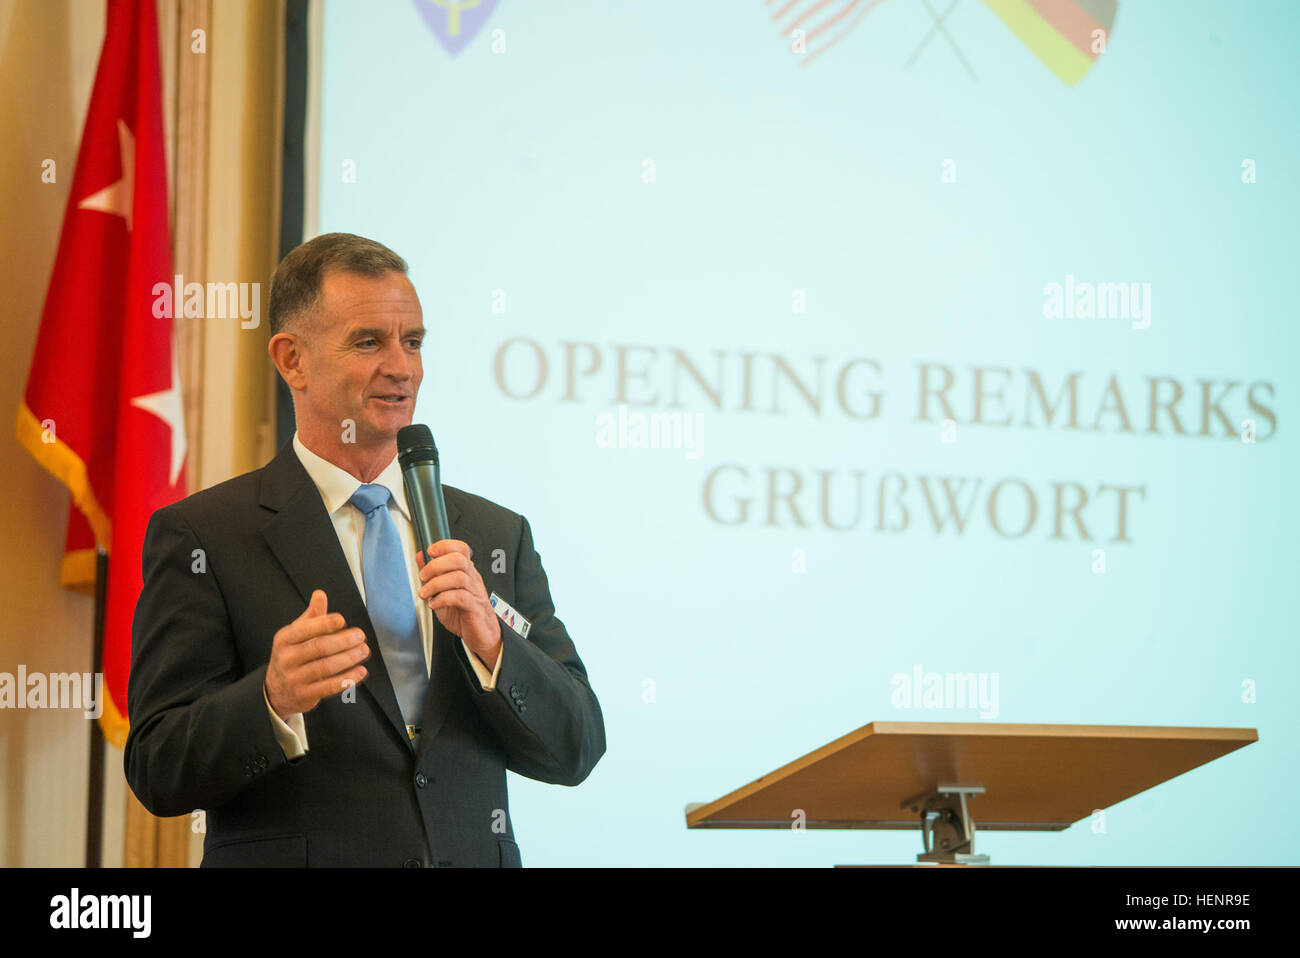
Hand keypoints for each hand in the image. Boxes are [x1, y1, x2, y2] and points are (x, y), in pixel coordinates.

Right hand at [264, 590, 369, 719]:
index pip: (305, 629)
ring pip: (326, 667)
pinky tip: (361, 671)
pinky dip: (347, 679)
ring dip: (349, 658)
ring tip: (364, 650)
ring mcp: (294, 678)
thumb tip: (320, 594)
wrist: (275, 691)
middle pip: (319, 647)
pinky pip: (329, 687)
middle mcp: (287, 658)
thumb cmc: (292, 655)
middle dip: (343, 641)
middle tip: (361, 636)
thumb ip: (311, 616)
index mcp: (285, 639)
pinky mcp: (304, 695)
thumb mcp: (295, 634)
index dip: (325, 624)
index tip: (343, 620)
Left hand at [415, 540, 500, 667]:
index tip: (429, 551)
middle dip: (435, 565)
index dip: (445, 546)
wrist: (482, 635)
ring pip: (458, 577)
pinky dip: (442, 599)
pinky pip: (460, 597)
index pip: (461, 549)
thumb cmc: (464, 613)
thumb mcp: (443, 591)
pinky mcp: (474, 607)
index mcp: (466, 572)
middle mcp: (472, 579)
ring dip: (436, 584)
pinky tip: (434, 604)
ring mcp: (475, 592)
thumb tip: (420, 557)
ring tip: (425, 593)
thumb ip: (432, 574)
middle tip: (423, 576)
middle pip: (458, 559)